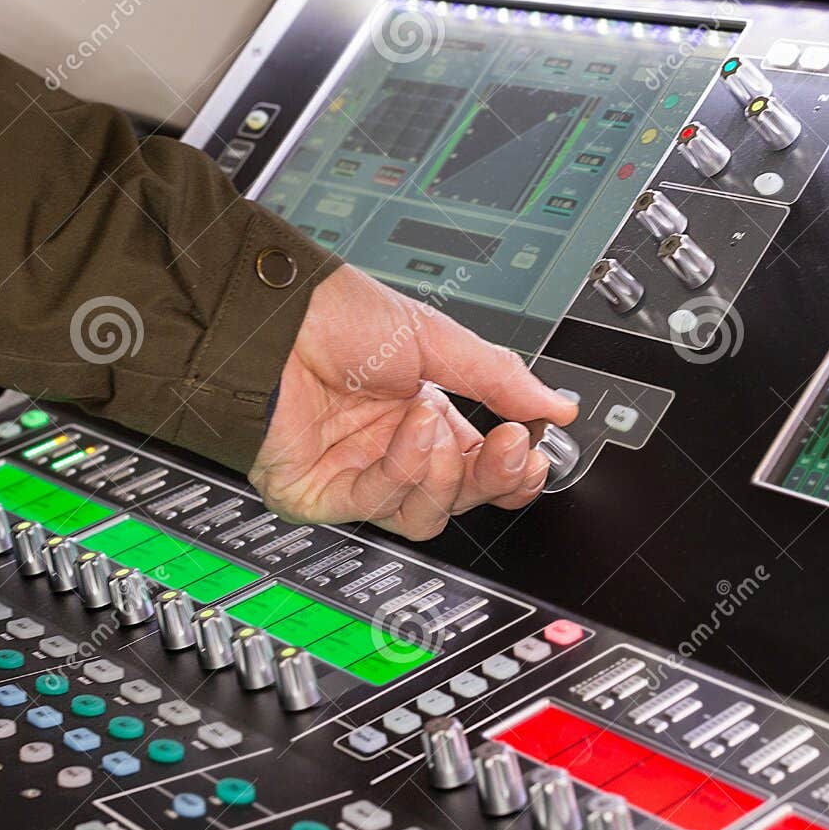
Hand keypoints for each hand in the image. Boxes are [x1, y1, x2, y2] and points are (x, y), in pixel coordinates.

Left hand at [249, 265, 578, 540]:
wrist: (271, 313)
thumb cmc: (332, 314)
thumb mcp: (435, 338)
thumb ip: (500, 378)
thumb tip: (557, 408)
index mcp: (423, 417)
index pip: (480, 471)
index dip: (511, 472)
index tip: (533, 452)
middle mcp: (391, 451)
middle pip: (460, 500)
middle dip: (493, 476)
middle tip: (510, 445)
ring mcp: (355, 475)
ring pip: (425, 515)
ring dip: (442, 471)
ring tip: (434, 419)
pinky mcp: (320, 495)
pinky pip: (379, 503)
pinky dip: (404, 467)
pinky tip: (410, 428)